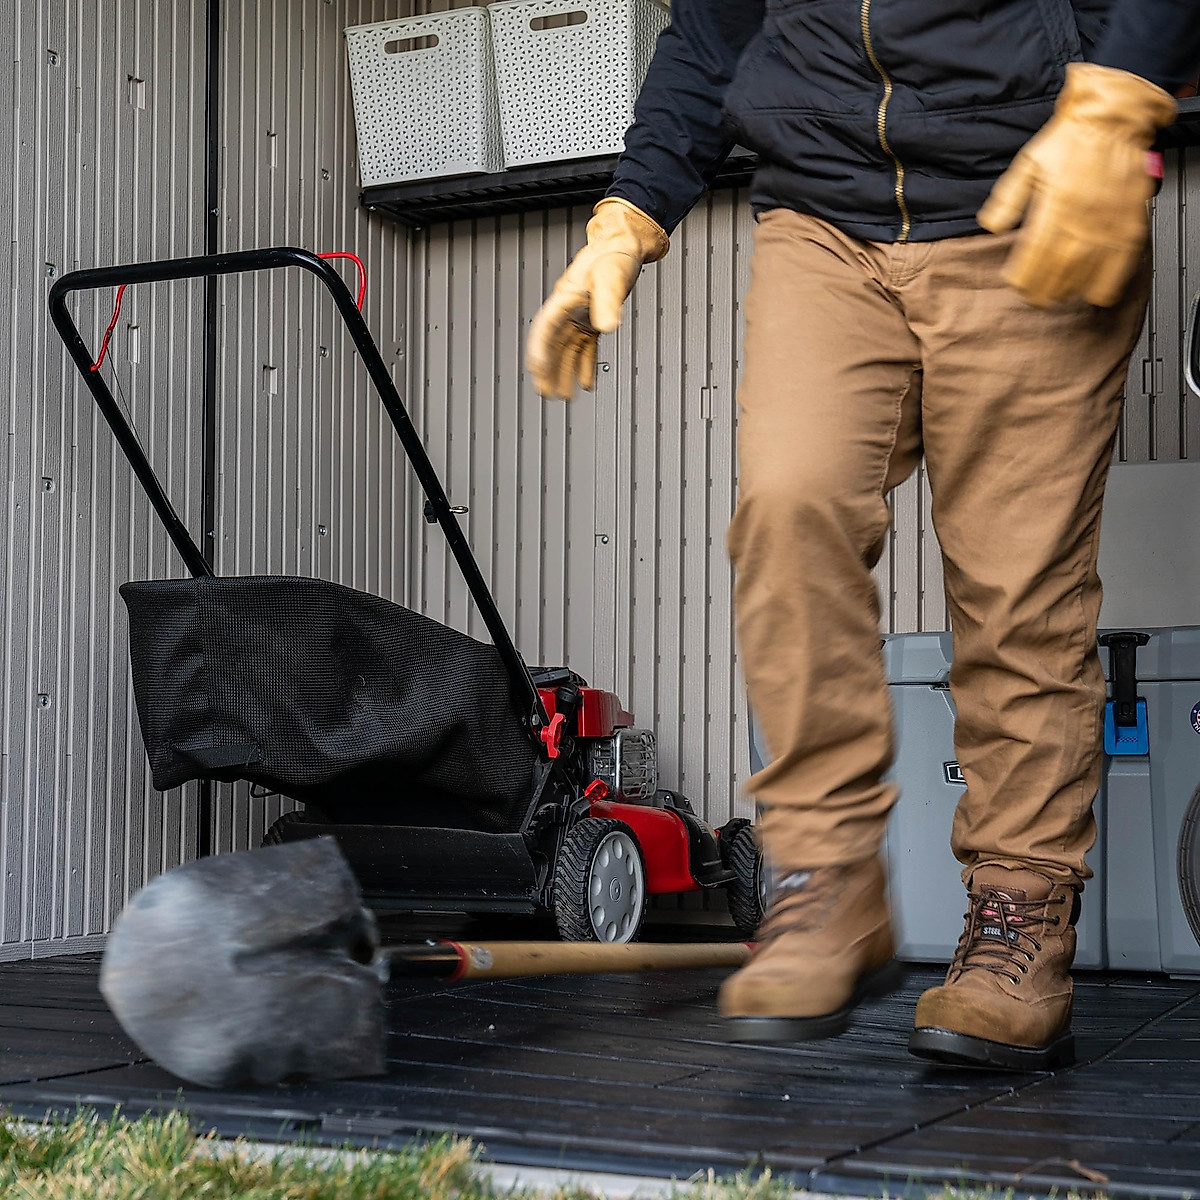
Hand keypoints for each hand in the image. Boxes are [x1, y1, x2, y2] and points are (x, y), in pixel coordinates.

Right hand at [526, 197, 668, 398]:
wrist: (625, 243)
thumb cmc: (614, 254)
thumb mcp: (610, 278)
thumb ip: (607, 303)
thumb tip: (607, 327)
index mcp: (565, 298)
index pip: (545, 329)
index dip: (539, 350)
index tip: (537, 370)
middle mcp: (568, 310)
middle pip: (552, 346)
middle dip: (548, 370)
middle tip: (545, 392)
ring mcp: (579, 316)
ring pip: (566, 351)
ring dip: (564, 373)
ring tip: (563, 396)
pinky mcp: (592, 320)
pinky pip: (584, 348)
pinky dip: (584, 366)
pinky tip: (586, 382)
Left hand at [978, 62, 1175, 307]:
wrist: (1113, 117)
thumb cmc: (1071, 138)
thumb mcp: (1029, 163)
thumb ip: (1008, 198)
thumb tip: (991, 225)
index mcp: (1056, 203)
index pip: (1034, 253)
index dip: (1024, 276)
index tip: (1017, 286)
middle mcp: (1082, 216)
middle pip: (1059, 268)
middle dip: (1044, 289)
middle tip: (1035, 299)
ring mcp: (1108, 221)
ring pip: (1087, 270)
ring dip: (1070, 290)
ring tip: (1058, 297)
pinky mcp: (1130, 221)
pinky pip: (1122, 260)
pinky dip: (1109, 282)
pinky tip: (1096, 294)